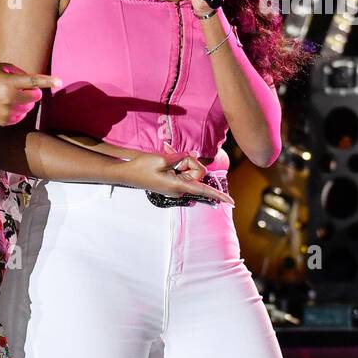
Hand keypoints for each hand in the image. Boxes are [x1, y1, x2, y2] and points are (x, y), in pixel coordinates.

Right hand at [0, 62, 59, 125]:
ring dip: (25, 103)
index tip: (59, 81)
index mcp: (8, 83)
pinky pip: (20, 117)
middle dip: (32, 92)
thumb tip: (32, 83)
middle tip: (20, 88)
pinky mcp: (3, 121)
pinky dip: (17, 111)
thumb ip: (18, 72)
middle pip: (34, 97)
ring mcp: (6, 112)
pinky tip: (5, 105)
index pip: (33, 82)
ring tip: (9, 96)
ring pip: (28, 109)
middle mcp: (8, 99)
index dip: (47, 81)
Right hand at [117, 150, 233, 204]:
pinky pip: (182, 172)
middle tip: (172, 155)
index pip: (203, 190)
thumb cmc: (141, 167)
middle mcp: (178, 189)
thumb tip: (194, 155)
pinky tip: (165, 159)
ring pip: (190, 171)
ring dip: (181, 161)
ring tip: (165, 157)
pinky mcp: (172, 183)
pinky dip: (177, 164)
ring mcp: (175, 187)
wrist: (126, 173)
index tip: (232, 202)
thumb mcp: (162, 159)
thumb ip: (181, 157)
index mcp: (177, 186)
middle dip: (189, 162)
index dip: (219, 195)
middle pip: (197, 173)